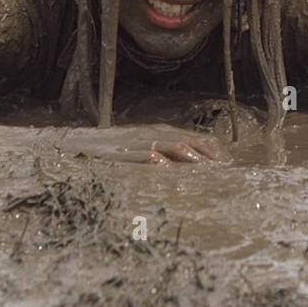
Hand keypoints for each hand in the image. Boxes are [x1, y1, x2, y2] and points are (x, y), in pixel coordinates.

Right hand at [59, 124, 230, 164]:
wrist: (76, 143)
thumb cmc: (113, 150)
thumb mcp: (145, 147)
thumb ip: (168, 155)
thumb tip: (195, 168)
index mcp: (162, 132)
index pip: (198, 138)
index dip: (216, 152)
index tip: (230, 166)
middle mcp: (154, 134)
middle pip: (189, 143)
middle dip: (208, 158)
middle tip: (226, 174)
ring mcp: (138, 142)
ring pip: (171, 147)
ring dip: (191, 159)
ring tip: (206, 172)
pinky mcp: (122, 153)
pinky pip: (142, 155)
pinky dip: (157, 162)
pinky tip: (168, 169)